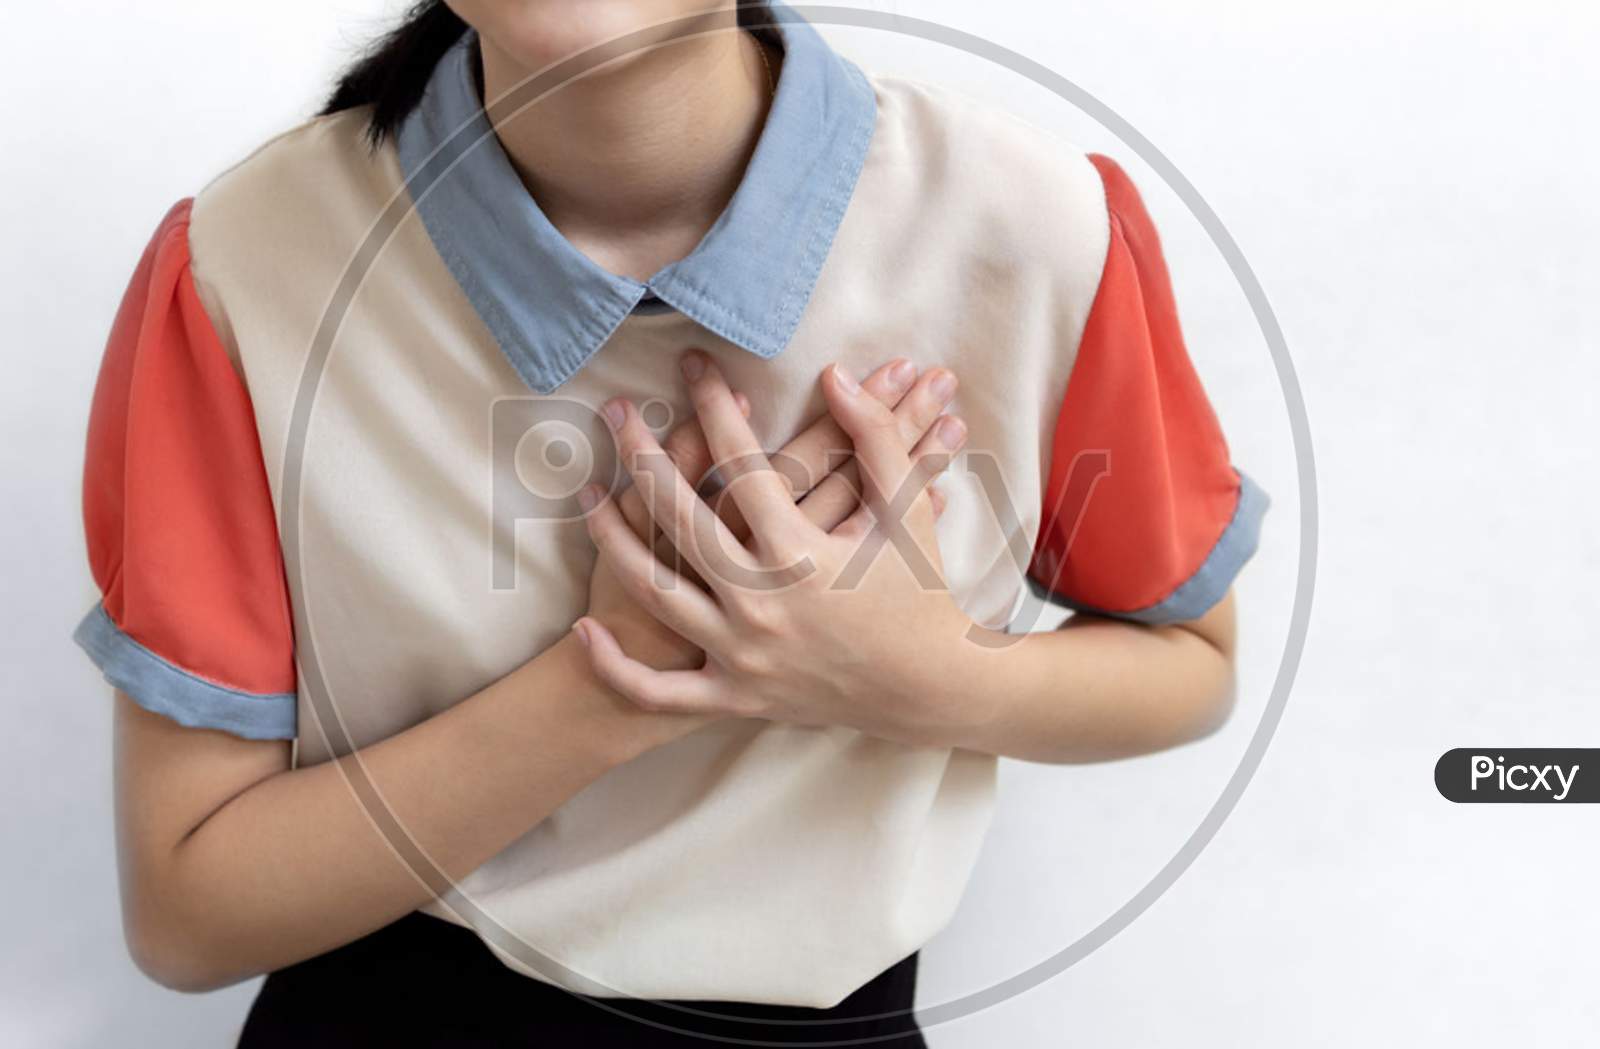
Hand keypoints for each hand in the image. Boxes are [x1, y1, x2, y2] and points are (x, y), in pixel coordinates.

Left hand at [575, 352, 980, 748]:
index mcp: (803, 556)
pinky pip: (659, 693)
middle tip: (613, 412)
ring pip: (656, 593)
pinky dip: (615, 667)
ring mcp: (742, 657)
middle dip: (641, 456)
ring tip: (587, 493)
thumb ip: (875, 437)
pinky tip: (585, 627)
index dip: (715, 405)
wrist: (931, 690)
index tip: (692, 364)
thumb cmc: (921, 593)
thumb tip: (834, 375)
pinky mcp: (735, 698)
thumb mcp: (907, 511)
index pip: (743, 463)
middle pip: (680, 518)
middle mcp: (761, 606)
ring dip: (612, 540)